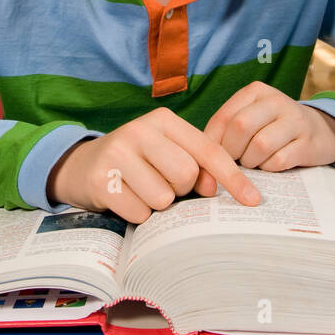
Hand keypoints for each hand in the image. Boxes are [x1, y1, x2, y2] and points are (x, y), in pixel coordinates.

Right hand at [45, 107, 263, 222]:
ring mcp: (118, 154)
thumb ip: (194, 163)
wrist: (81, 166)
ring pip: (163, 197)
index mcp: (162, 120)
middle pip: (187, 175)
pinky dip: (137, 214)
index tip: (253, 200)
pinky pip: (139, 212)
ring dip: (157, 204)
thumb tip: (213, 188)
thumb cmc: (135, 162)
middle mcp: (139, 130)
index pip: (208, 150)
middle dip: (180, 190)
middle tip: (161, 183)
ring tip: (140, 190)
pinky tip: (124, 199)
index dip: (233, 177)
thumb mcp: (164, 152)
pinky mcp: (102, 180)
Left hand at [194, 81, 334, 193]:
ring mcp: (295, 120)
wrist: (320, 131)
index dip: (213, 142)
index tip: (212, 157)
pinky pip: (279, 161)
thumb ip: (227, 130)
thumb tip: (200, 158)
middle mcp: (276, 100)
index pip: (224, 116)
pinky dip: (269, 169)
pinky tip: (270, 166)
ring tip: (253, 163)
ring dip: (250, 162)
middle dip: (231, 152)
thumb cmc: (273, 128)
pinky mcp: (308, 142)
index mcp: (256, 92)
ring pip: (260, 145)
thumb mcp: (252, 118)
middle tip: (234, 162)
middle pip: (241, 127)